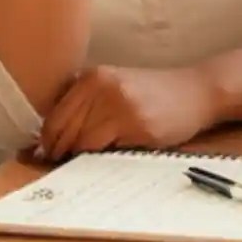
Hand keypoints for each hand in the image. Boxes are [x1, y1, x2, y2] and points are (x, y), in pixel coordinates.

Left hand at [38, 65, 218, 160]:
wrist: (197, 92)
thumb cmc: (152, 93)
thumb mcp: (114, 84)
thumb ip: (83, 102)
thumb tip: (44, 139)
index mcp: (93, 77)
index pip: (54, 118)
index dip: (46, 142)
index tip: (45, 155)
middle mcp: (105, 89)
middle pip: (65, 133)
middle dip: (60, 153)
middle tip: (64, 164)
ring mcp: (123, 109)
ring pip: (83, 145)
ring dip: (81, 158)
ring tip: (88, 161)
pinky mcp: (140, 128)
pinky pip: (109, 152)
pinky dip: (104, 159)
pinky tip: (112, 156)